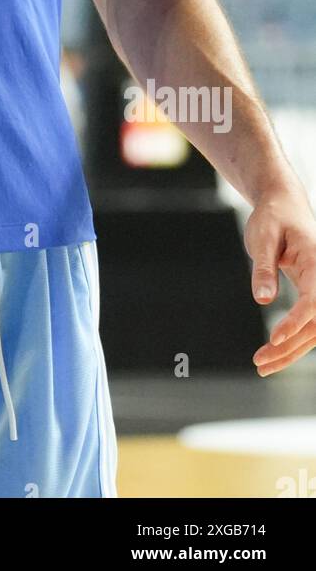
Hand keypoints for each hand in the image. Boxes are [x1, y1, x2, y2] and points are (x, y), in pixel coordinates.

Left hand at [246, 182, 315, 375]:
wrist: (283, 205)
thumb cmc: (273, 217)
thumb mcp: (263, 236)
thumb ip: (264, 267)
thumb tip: (263, 299)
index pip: (314, 300)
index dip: (296, 322)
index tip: (274, 339)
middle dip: (290, 347)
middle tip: (260, 362)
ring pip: (314, 330)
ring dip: (290, 351)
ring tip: (261, 366)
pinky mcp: (312, 294)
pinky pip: (307, 324)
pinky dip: (292, 341)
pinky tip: (273, 356)